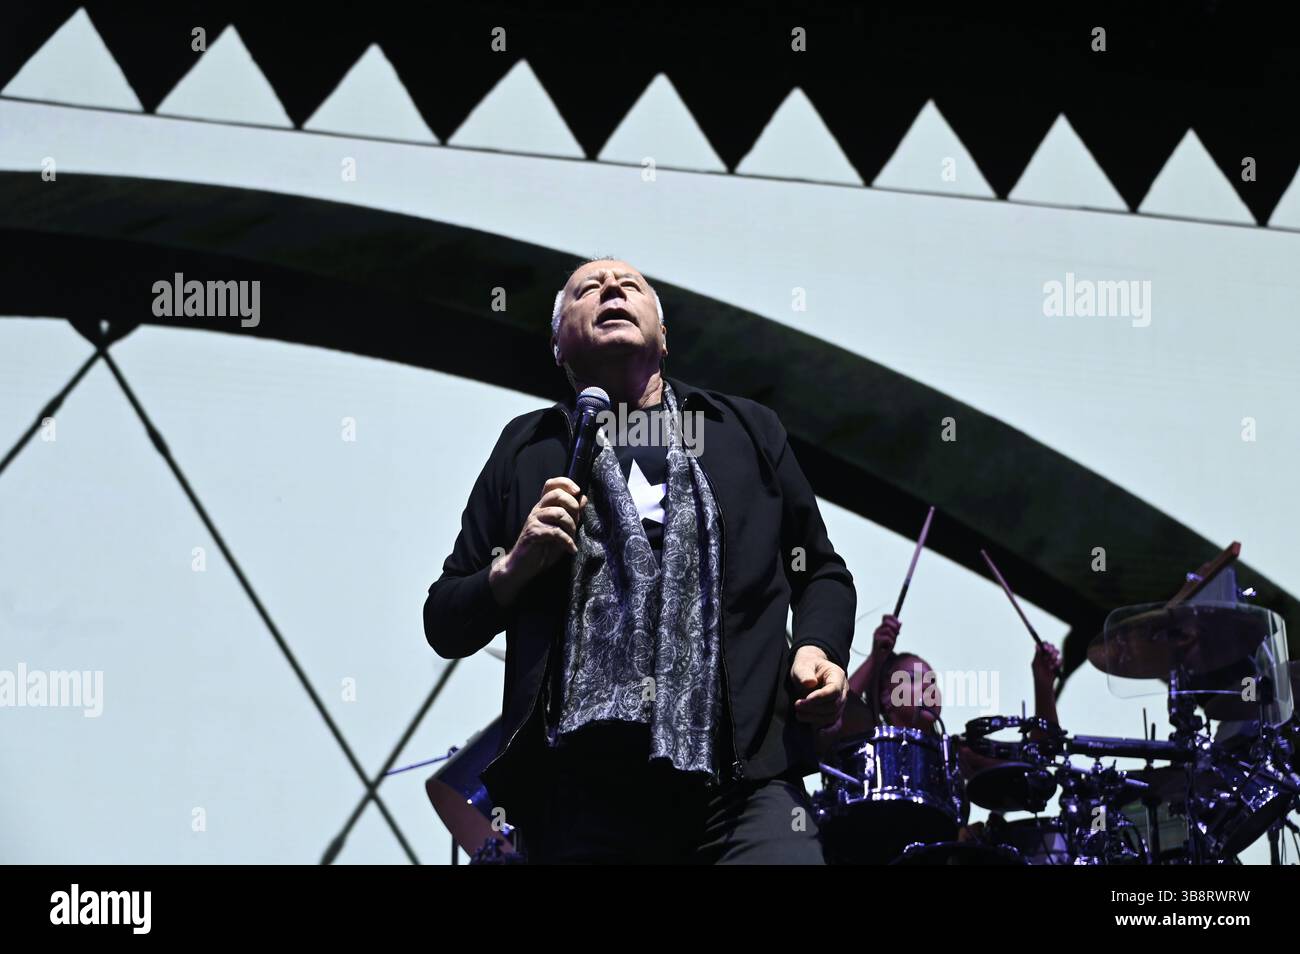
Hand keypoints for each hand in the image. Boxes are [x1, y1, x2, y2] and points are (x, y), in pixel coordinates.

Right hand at [489, 477, 586, 606]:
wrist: (522, 567)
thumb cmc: (542, 548)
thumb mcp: (562, 530)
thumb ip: (571, 514)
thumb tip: (583, 498)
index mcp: (543, 507)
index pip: (551, 484)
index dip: (565, 483)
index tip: (578, 491)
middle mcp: (537, 510)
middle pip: (556, 494)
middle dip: (572, 506)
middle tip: (577, 521)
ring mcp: (534, 521)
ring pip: (558, 513)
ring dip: (571, 527)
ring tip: (572, 538)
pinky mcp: (533, 533)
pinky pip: (555, 532)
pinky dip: (567, 541)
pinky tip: (571, 549)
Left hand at [790, 645, 847, 727]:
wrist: (810, 670)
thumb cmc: (807, 666)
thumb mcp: (802, 665)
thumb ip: (804, 673)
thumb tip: (809, 683)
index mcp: (837, 675)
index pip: (834, 690)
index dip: (820, 697)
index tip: (805, 699)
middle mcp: (842, 690)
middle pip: (834, 705)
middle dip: (814, 708)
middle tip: (797, 705)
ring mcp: (840, 702)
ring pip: (832, 715)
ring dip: (815, 717)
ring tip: (798, 714)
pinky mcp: (834, 711)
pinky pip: (835, 723)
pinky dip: (829, 730)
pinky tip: (819, 733)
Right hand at [873, 614, 900, 654]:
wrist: (878, 659)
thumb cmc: (885, 649)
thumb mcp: (893, 638)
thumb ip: (896, 631)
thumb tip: (900, 623)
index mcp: (881, 628)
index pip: (885, 616)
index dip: (893, 618)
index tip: (899, 624)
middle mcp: (878, 630)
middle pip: (886, 621)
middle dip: (894, 626)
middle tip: (897, 633)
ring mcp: (876, 634)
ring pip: (888, 629)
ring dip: (893, 636)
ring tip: (892, 642)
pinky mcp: (876, 640)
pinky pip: (887, 638)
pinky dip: (891, 642)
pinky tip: (889, 647)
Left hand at [1031, 641, 1060, 687]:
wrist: (1045, 683)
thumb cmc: (1038, 674)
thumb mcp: (1036, 664)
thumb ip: (1037, 655)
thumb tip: (1037, 645)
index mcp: (1040, 654)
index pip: (1044, 645)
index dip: (1045, 644)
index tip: (1045, 647)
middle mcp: (1047, 655)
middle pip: (1051, 647)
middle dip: (1051, 649)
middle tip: (1049, 652)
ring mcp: (1053, 659)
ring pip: (1056, 652)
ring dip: (1054, 656)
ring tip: (1050, 663)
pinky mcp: (1058, 664)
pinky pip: (1061, 660)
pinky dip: (1057, 663)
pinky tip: (1053, 668)